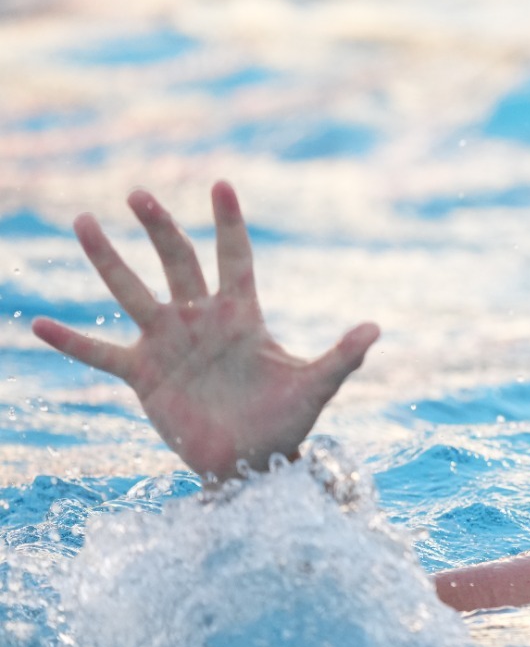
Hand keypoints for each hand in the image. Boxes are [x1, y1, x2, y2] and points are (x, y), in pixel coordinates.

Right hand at [30, 182, 378, 480]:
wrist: (251, 462)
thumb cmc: (287, 422)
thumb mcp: (316, 387)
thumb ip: (343, 357)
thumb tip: (376, 329)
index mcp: (242, 315)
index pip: (235, 258)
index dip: (229, 222)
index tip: (220, 183)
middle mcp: (200, 320)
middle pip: (178, 262)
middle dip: (159, 228)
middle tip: (138, 193)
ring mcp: (168, 344)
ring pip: (132, 292)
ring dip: (107, 260)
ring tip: (83, 222)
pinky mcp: (143, 376)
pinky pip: (99, 354)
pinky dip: (71, 342)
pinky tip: (36, 325)